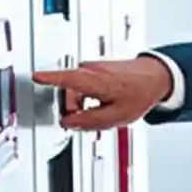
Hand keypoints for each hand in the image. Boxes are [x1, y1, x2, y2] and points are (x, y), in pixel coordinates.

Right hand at [32, 56, 172, 129]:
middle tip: (83, 119)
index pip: (66, 78)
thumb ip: (90, 121)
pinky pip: (83, 86)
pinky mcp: (96, 69)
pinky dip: (87, 96)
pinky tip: (102, 103)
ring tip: (101, 110)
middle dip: (70, 107)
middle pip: (67, 91)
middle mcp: (91, 70)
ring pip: (75, 89)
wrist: (156, 76)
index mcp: (95, 80)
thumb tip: (69, 123)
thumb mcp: (117, 116)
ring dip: (80, 103)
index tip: (34, 77)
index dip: (48, 79)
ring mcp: (93, 67)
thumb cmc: (140, 92)